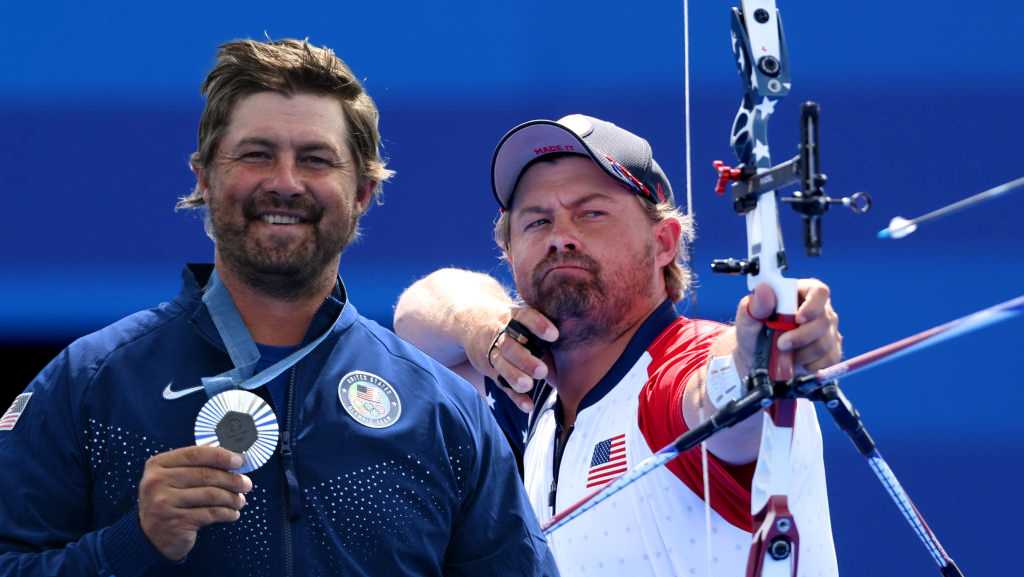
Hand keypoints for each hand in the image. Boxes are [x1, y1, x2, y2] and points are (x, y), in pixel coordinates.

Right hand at [138, 446, 252, 560]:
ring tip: (240, 500)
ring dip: (232, 498)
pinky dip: (226, 513)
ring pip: (210, 495)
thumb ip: (195, 465)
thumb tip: (232, 457)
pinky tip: (233, 514)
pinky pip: (210, 514)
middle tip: (247, 484)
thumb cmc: (170, 501)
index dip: (221, 455)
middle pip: (205, 475)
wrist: (150, 537)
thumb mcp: (173, 479)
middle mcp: (157, 482)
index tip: (240, 461)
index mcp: (157, 464)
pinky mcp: (175, 522)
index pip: (195, 454)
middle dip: (232, 479)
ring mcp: (164, 503)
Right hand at [471, 307, 557, 412]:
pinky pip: (501, 384)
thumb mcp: (520, 316)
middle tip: (542, 371)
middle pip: (510, 346)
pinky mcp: (489, 369)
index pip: (524, 317)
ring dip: (515, 376)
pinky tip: (527, 406)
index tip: (554, 335)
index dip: (538, 325)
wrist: (471, 320)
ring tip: (529, 385)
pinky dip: (514, 396)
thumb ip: (540, 330)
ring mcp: (492, 351)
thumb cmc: (510, 321)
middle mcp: (500, 333)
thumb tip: (572, 347)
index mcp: (512, 317)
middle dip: (524, 359)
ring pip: (501, 364)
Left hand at [733, 279, 841, 376]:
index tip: (797, 319)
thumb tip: (764, 290)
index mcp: (802, 293)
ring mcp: (828, 332)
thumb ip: (756, 305)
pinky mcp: (831, 352)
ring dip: (801, 353)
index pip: (819, 292)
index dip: (812, 305)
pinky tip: (795, 362)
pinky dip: (808, 366)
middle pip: (824, 321)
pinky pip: (828, 361)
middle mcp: (820, 310)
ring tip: (783, 353)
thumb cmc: (753, 332)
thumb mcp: (748, 318)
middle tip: (780, 344)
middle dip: (801, 336)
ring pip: (824, 344)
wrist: (755, 359)